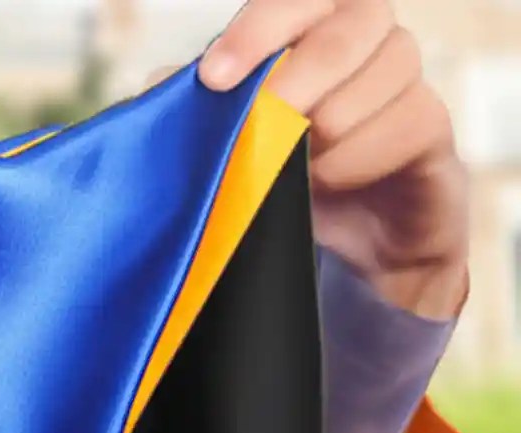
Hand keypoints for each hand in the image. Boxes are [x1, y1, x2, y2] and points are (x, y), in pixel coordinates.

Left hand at [199, 0, 467, 318]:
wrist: (347, 249)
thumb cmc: (281, 176)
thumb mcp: (228, 142)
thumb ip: (195, 111)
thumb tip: (159, 92)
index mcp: (314, 27)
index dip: (258, 29)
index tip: (213, 78)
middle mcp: (370, 41)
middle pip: (353, 23)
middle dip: (296, 78)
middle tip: (261, 127)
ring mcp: (411, 82)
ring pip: (387, 71)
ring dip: (327, 126)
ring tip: (296, 165)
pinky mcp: (434, 131)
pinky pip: (411, 121)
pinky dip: (358, 157)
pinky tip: (327, 181)